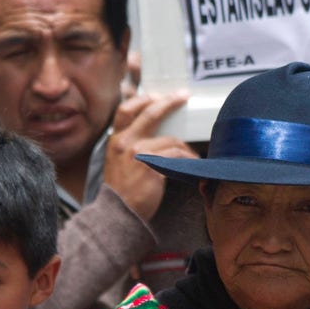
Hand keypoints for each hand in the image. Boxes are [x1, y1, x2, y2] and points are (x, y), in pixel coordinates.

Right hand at [102, 90, 192, 219]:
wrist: (117, 214)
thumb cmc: (122, 192)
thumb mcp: (118, 162)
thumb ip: (131, 146)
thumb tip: (156, 136)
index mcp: (115, 140)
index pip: (126, 110)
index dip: (143, 99)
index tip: (158, 94)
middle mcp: (124, 142)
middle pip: (149, 113)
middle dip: (169, 102)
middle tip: (183, 96)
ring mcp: (138, 153)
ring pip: (170, 139)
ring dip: (185, 146)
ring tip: (193, 154)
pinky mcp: (151, 166)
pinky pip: (177, 155)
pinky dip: (188, 158)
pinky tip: (194, 164)